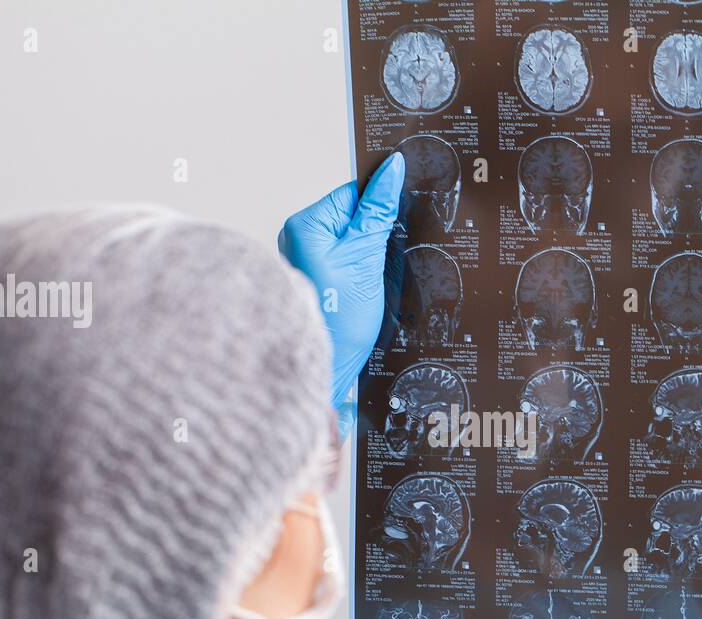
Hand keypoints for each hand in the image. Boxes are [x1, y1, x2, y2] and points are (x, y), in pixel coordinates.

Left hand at [278, 152, 404, 411]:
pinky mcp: (316, 276)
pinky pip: (345, 258)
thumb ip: (378, 212)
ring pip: (351, 237)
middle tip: (387, 255)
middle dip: (376, 229)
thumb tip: (392, 169)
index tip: (402, 216)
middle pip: (351, 214)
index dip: (380, 203)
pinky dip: (362, 267)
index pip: (352, 193)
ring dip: (371, 251)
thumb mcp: (366, 258)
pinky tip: (368, 285)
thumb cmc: (340, 319)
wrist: (328, 367)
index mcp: (306, 224)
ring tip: (375, 276)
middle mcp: (299, 237)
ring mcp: (306, 258)